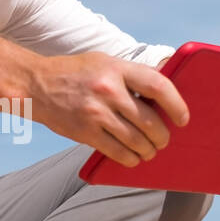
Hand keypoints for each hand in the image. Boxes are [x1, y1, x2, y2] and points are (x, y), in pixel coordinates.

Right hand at [30, 52, 188, 166]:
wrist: (36, 84)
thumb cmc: (76, 72)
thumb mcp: (105, 61)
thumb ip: (133, 74)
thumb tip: (165, 91)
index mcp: (116, 68)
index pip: (158, 85)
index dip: (176, 104)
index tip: (183, 118)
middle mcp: (107, 90)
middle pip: (150, 121)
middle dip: (163, 136)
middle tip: (164, 140)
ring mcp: (95, 113)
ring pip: (136, 140)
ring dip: (148, 150)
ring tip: (149, 150)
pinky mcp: (85, 132)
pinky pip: (117, 152)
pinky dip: (130, 158)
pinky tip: (133, 157)